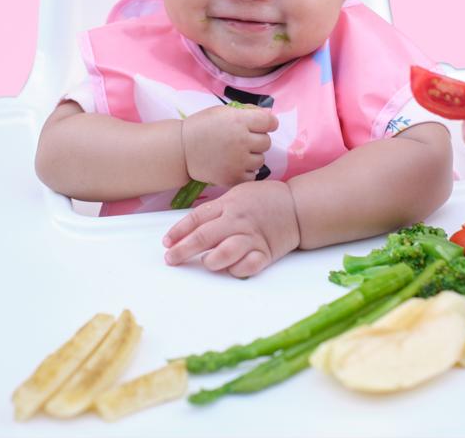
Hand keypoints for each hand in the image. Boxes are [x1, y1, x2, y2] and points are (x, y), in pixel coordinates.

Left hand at [162, 180, 300, 277]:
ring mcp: (252, 237)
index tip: (167, 243)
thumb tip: (193, 226)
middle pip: (204, 237)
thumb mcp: (238, 193)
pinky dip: (236, 270)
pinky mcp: (266, 252)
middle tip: (171, 259)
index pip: (196, 219)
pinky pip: (248, 266)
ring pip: (224, 253)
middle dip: (182, 250)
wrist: (297, 206)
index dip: (178, 231)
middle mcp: (237, 221)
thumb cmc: (265, 198)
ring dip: (210, 261)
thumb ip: (217, 209)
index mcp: (228, 205)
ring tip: (206, 263)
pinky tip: (231, 269)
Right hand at [181, 104, 277, 186]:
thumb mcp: (222, 111)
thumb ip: (247, 112)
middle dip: (257, 140)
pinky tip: (234, 165)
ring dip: (252, 157)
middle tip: (242, 141)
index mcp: (239, 121)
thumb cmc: (202, 127)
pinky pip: (252, 176)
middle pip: (266, 142)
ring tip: (236, 154)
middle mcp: (241, 140)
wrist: (181, 150)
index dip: (268, 123)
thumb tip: (269, 117)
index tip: (262, 126)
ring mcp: (238, 161)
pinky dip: (246, 172)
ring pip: (261, 160)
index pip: (270, 122)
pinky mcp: (233, 177)